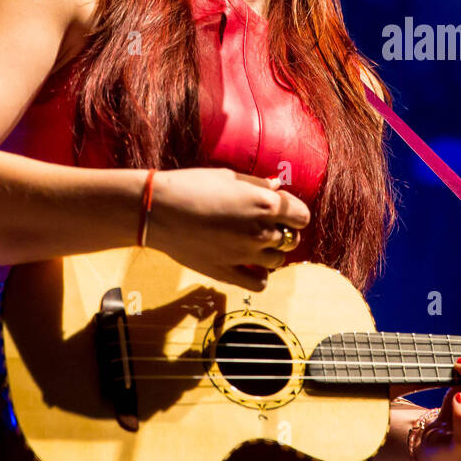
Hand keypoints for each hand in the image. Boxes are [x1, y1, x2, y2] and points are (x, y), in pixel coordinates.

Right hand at [148, 167, 310, 291]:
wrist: (158, 210)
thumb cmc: (192, 186)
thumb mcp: (229, 176)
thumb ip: (258, 184)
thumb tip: (278, 187)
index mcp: (267, 205)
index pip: (302, 216)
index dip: (293, 213)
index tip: (281, 211)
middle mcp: (262, 232)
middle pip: (292, 240)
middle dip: (283, 232)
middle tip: (264, 226)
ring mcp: (246, 255)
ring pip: (278, 262)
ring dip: (271, 253)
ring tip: (253, 244)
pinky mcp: (228, 273)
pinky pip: (259, 283)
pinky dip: (260, 275)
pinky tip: (250, 265)